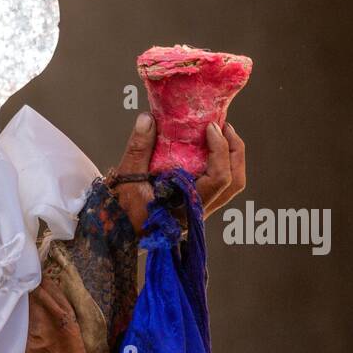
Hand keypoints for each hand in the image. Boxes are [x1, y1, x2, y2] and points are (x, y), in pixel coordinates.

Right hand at [110, 113, 247, 232]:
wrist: (118, 233)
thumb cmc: (122, 210)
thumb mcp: (127, 177)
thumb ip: (138, 147)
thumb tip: (147, 119)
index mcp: (187, 207)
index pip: (219, 178)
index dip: (220, 149)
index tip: (210, 128)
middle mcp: (199, 212)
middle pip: (234, 182)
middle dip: (234, 150)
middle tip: (223, 126)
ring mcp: (200, 211)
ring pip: (231, 186)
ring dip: (232, 158)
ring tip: (221, 134)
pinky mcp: (197, 206)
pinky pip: (221, 186)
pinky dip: (222, 164)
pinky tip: (209, 148)